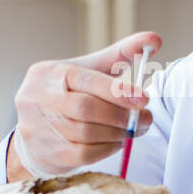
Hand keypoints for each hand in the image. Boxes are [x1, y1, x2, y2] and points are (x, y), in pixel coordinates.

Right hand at [9, 32, 161, 179]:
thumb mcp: (91, 70)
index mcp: (49, 72)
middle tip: (145, 119)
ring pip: (86, 133)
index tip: (144, 99)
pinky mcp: (46, 151)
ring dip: (116, 133)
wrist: (37, 133)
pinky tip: (116, 142)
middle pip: (85, 108)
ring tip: (131, 130)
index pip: (87, 79)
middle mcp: (38, 97)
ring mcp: (38, 126)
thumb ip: (121, 54)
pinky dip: (106, 148)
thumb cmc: (71, 95)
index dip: (117, 91)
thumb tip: (155, 39)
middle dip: (120, 115)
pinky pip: (84, 154)